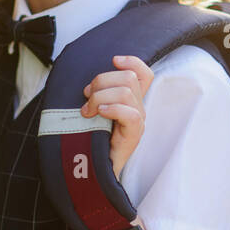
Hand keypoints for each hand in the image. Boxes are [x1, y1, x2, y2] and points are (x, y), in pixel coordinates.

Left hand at [81, 54, 153, 180]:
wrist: (94, 170)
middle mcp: (138, 108)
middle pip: (128, 78)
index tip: (113, 60)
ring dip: (100, 97)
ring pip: (126, 92)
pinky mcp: (134, 135)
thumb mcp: (94, 111)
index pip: (144, 74)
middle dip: (101, 82)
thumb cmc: (91, 138)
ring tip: (87, 111)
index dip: (132, 61)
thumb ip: (97, 96)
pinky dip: (111, 109)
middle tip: (86, 98)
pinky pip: (130, 114)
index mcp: (131, 100)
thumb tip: (88, 86)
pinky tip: (98, 115)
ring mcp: (138, 121)